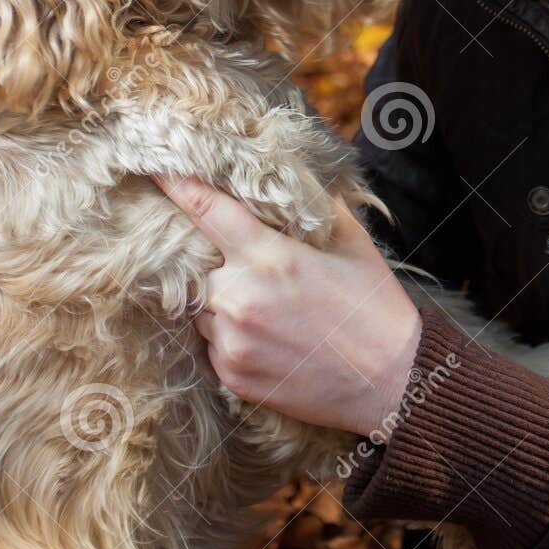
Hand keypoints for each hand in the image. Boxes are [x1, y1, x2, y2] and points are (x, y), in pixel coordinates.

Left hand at [152, 174, 421, 437]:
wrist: (392, 381)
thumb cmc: (375, 307)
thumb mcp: (353, 243)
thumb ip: (317, 206)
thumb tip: (292, 178)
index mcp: (272, 258)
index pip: (207, 210)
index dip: (177, 184)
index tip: (155, 167)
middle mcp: (243, 299)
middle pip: (195, 265)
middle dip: (213, 260)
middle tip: (242, 261)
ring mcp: (234, 342)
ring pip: (201, 308)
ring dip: (220, 300)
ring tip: (264, 305)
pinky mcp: (233, 377)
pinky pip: (210, 344)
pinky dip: (228, 334)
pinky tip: (267, 335)